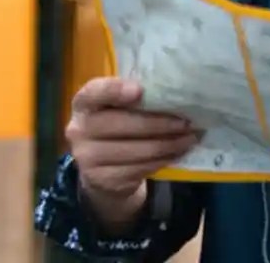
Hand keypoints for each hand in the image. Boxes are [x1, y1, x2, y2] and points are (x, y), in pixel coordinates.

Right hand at [66, 77, 198, 227]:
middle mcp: (79, 129)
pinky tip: (178, 152)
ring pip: (135, 150)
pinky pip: (139, 168)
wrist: (102, 171)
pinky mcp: (102, 180)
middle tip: (186, 122)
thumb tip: (175, 93)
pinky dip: (163, 160)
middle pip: (122, 124)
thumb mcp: (119, 108)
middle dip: (159, 123)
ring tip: (190, 138)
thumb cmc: (117, 127)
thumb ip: (135, 98)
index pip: (94, 92)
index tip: (140, 91)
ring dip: (169, 144)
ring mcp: (87, 158)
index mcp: (84, 103)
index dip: (115, 90)